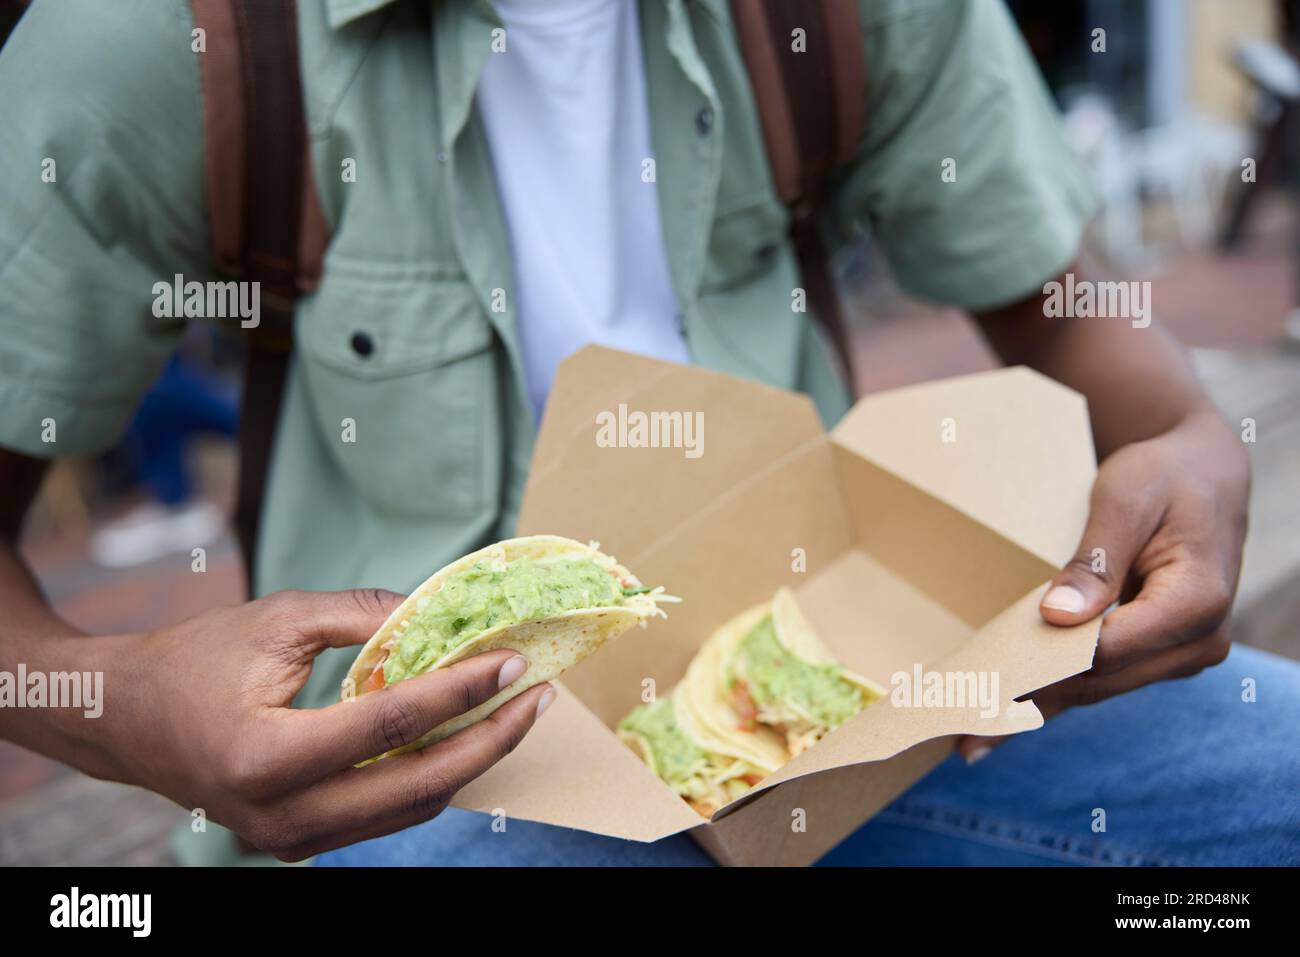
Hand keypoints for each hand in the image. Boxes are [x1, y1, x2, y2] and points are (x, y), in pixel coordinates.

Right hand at [60, 589, 552, 859]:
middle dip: (489, 741)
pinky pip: (383, 814)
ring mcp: (288, 838)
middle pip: (416, 785)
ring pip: (408, 809)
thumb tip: (440, 614)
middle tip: (536, 699)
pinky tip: (462, 736)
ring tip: (512, 714)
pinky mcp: (297, 841)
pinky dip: (429, 777)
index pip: (391, 725)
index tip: (513, 664)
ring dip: (468, 762)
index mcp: (267, 755)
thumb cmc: (196, 658)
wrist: (124, 716)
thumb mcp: (280, 617)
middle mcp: (280, 813)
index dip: (460, 692)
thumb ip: (363, 615)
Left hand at [958, 407, 1249, 761]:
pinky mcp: (1158, 654)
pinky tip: (1005, 719)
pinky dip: (1053, 693)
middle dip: (1030, 702)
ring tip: (972, 736)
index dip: (1043, 669)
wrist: (1202, 473)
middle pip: (1099, 680)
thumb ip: (1096, 561)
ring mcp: (1181, 654)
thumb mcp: (1125, 501)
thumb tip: (1057, 617)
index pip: (1106, 650)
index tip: (988, 686)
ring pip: (1096, 688)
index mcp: (1196, 602)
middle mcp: (1198, 641)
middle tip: (964, 729)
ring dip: (1035, 708)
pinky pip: (1100, 677)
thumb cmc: (1163, 476)